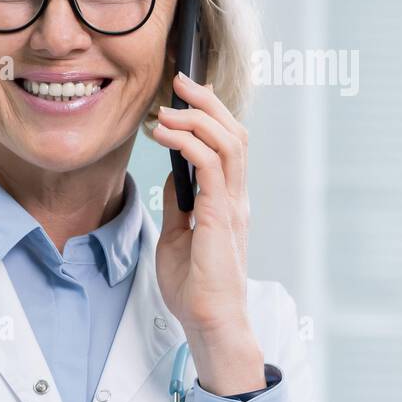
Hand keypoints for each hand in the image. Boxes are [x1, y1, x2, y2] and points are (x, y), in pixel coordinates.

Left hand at [152, 73, 264, 395]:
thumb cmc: (194, 287)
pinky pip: (212, 166)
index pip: (227, 144)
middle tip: (179, 80)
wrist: (207, 321)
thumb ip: (179, 204)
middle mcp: (235, 197)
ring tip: (165, 107)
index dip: (208, 114)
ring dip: (196, 116)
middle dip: (207, 101)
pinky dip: (189, 142)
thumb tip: (172, 176)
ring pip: (227, 142)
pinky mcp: (221, 216)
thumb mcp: (176, 236)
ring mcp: (232, 205)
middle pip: (233, 133)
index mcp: (227, 201)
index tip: (181, 96)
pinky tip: (166, 134)